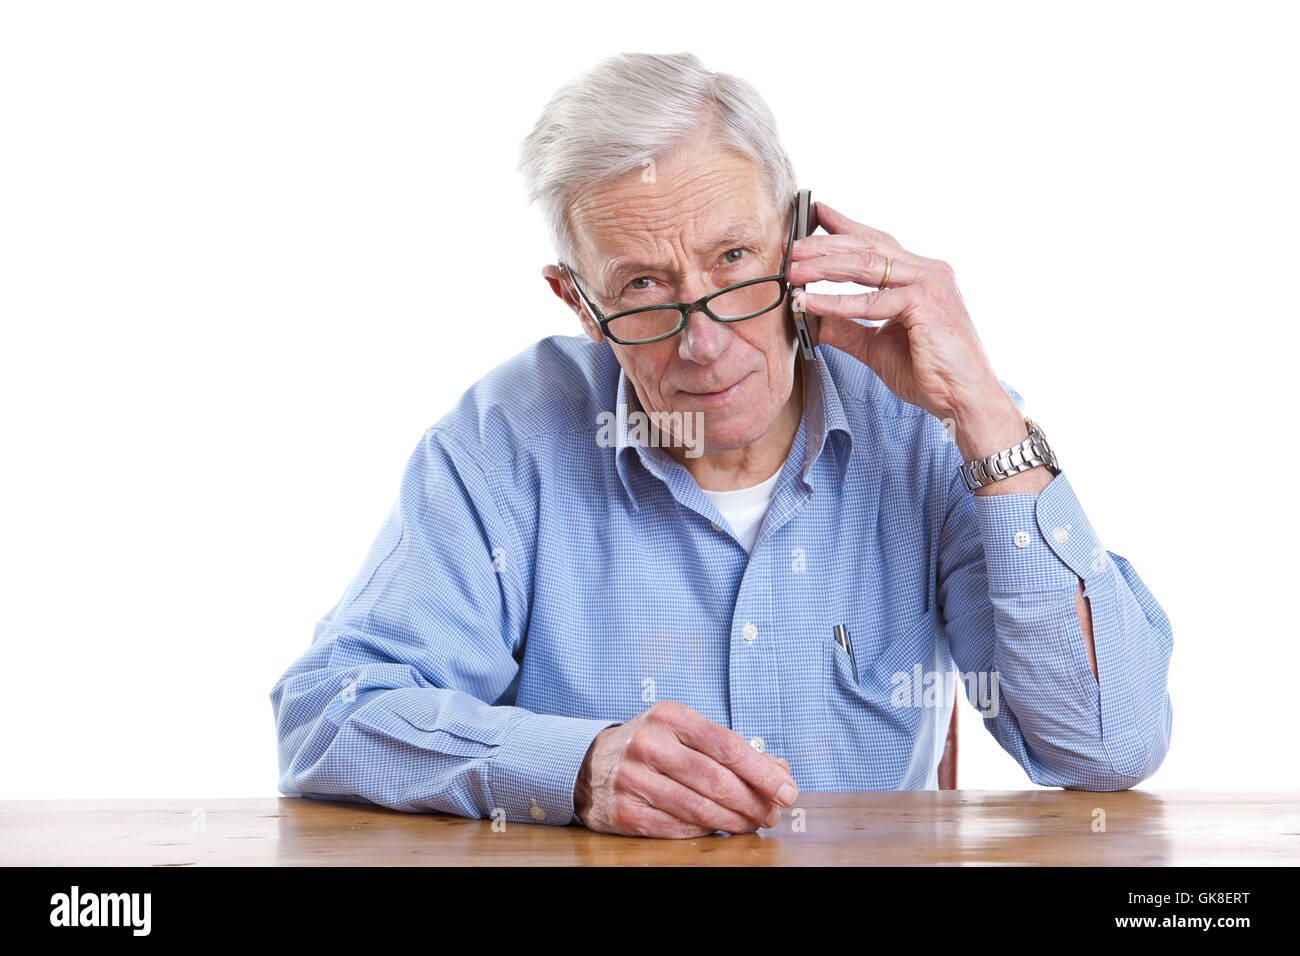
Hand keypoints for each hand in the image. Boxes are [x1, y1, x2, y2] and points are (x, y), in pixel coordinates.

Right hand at [573, 700, 798, 838]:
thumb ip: (732, 749)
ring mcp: (633, 779)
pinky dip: (705, 831)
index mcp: (669, 717)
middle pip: (716, 779)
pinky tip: (719, 829)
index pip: (726, 745)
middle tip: (772, 813)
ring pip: (699, 808)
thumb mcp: (686, 733)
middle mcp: (649, 744)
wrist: (589, 764)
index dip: (762, 772)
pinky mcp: (625, 812)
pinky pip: (677, 828)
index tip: (788, 790)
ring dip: (735, 821)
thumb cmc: (652, 747)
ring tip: (753, 823)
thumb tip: (781, 771)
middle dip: (753, 801)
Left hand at [790, 201, 1009, 428]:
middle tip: (792, 246)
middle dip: (826, 245)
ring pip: (867, 264)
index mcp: (920, 275)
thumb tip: (815, 319)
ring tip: (794, 269)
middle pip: (868, 247)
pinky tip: (810, 301)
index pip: (878, 242)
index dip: (845, 227)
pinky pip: (871, 300)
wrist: (964, 399)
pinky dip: (836, 301)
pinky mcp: (926, 303)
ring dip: (824, 266)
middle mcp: (928, 271)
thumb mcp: (877, 348)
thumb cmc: (931, 373)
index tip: (816, 213)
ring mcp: (929, 283)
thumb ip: (848, 330)